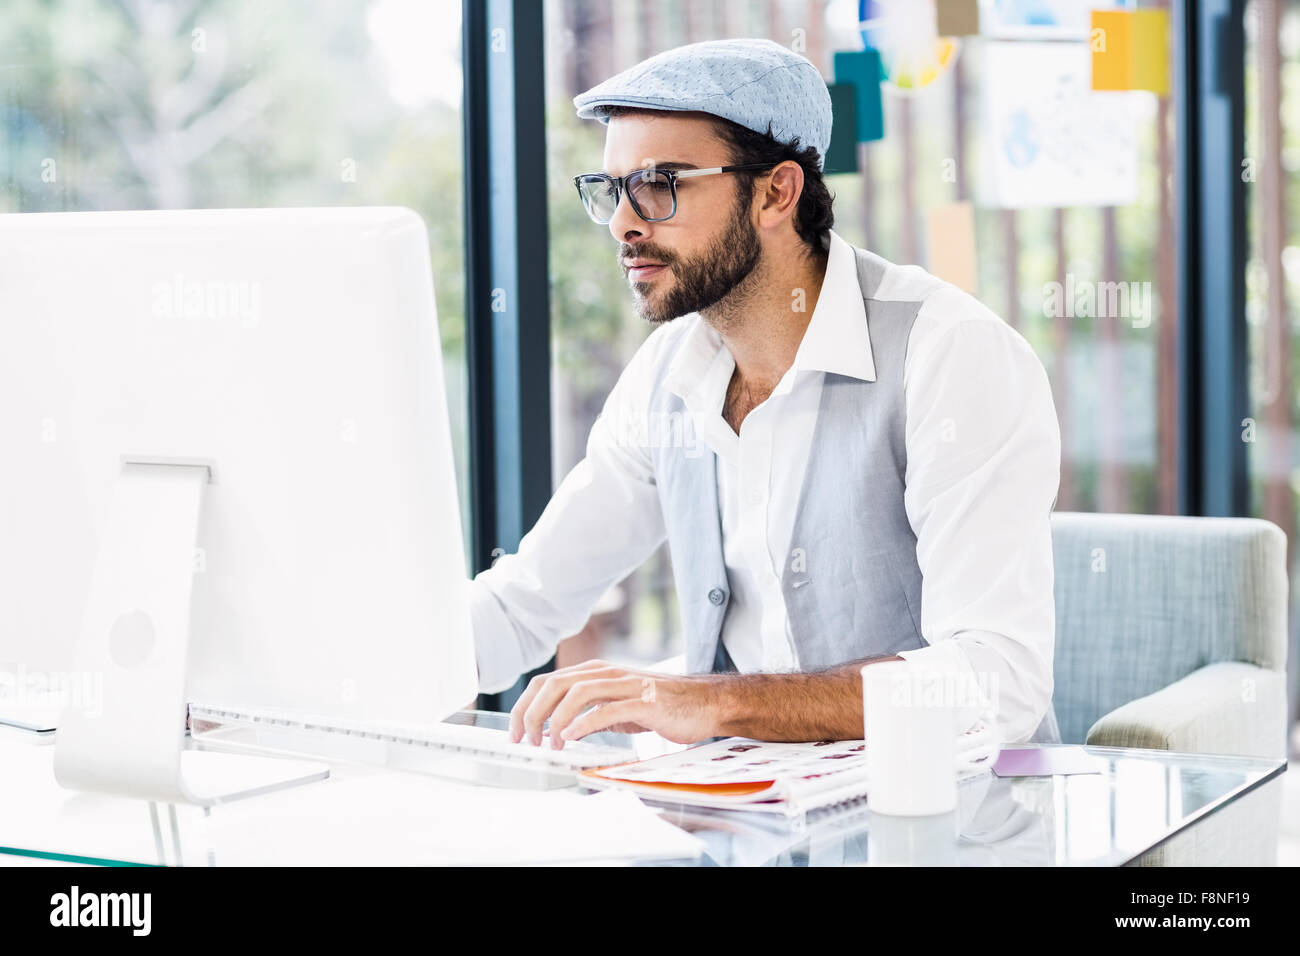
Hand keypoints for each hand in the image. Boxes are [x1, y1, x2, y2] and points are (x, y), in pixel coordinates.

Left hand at [508, 658, 726, 749]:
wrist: (705, 703)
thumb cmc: (662, 707)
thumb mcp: (618, 706)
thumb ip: (591, 711)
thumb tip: (560, 730)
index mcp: (597, 673)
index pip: (548, 681)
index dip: (525, 705)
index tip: (515, 732)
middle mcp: (608, 673)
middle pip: (555, 684)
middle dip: (532, 712)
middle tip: (525, 739)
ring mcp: (626, 685)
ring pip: (577, 692)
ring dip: (556, 719)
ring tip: (549, 743)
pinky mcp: (644, 701)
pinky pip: (606, 709)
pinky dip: (584, 723)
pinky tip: (573, 738)